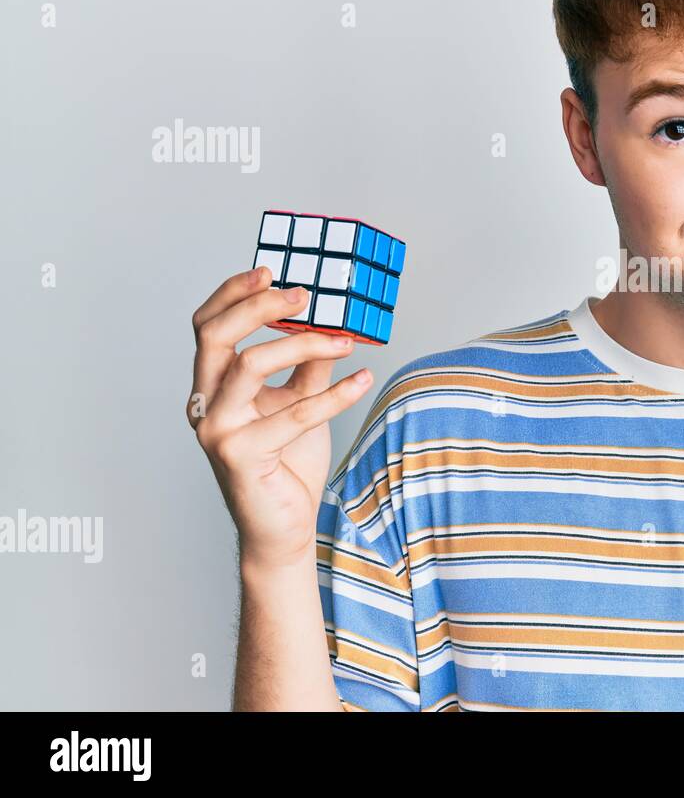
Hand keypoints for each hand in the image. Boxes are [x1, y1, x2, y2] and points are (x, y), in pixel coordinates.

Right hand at [187, 267, 372, 570]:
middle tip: (304, 295)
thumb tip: (333, 323)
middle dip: (258, 306)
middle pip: (215, 335)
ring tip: (345, 341)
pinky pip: (291, 414)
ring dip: (302, 344)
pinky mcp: (240, 457)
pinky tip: (364, 381)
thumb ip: (308, 365)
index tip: (271, 271)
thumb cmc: (287, 463)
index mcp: (212, 386)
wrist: (283, 527)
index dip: (234, 293)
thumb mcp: (300, 401)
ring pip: (248, 365)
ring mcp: (217, 431)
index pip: (207, 326)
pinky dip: (334, 394)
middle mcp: (204, 404)